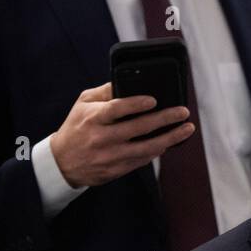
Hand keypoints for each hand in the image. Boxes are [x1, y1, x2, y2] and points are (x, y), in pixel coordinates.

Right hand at [50, 82, 194, 187]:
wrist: (63, 162)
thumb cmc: (77, 126)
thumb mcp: (83, 104)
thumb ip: (105, 92)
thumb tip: (128, 81)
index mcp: (93, 118)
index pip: (117, 109)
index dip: (136, 104)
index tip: (154, 100)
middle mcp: (103, 137)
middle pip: (139, 128)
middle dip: (165, 119)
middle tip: (183, 112)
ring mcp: (112, 155)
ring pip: (147, 148)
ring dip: (171, 138)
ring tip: (187, 129)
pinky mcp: (118, 169)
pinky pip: (144, 160)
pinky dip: (158, 151)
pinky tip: (169, 142)